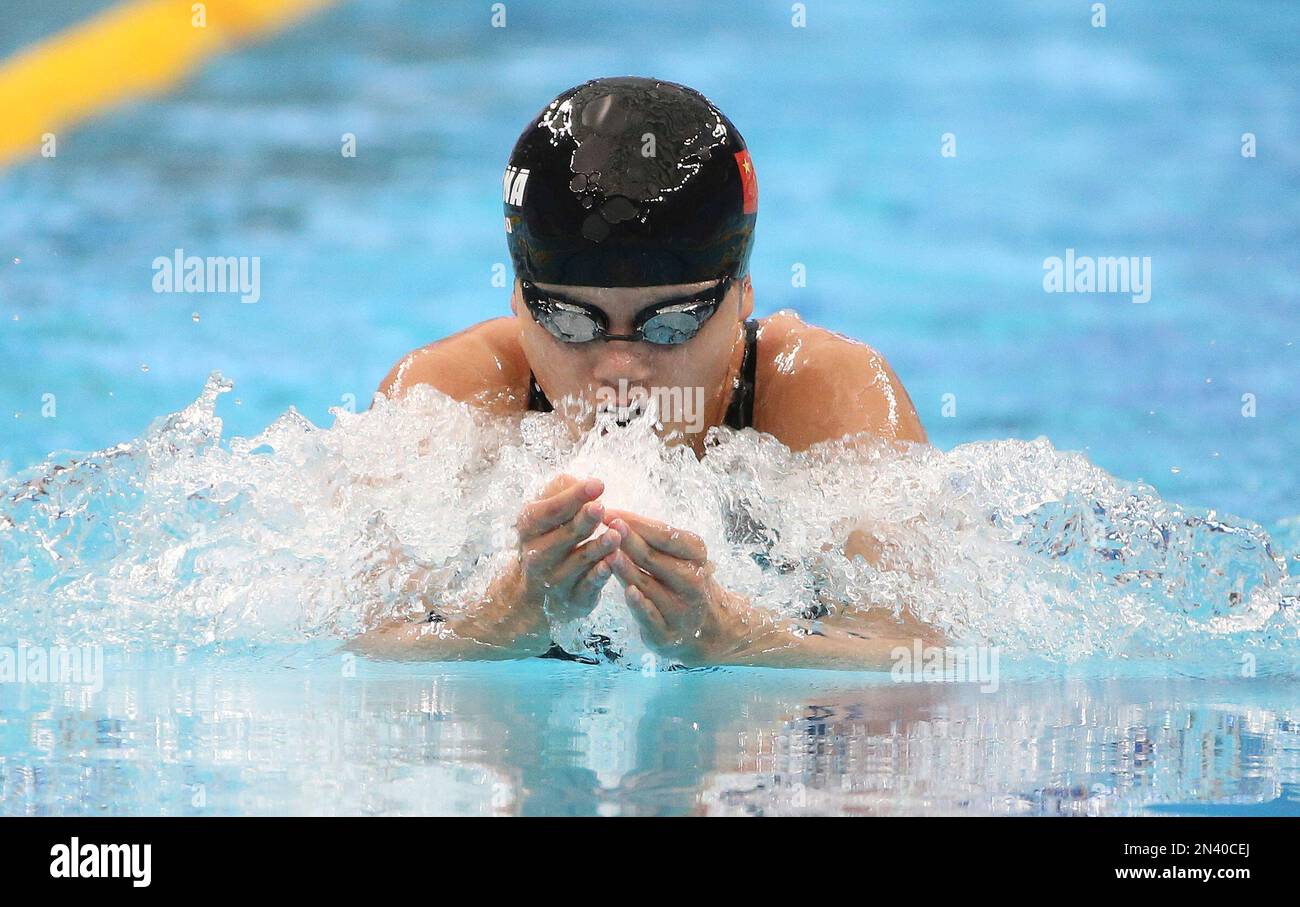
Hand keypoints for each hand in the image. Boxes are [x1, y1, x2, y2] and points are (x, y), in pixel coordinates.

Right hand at [505, 473, 622, 629]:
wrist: (534, 593)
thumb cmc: (548, 538)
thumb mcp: (545, 512)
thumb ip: (562, 492)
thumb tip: (584, 483)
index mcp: (529, 527)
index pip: (552, 510)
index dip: (575, 496)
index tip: (598, 484)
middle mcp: (537, 555)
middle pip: (564, 536)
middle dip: (583, 521)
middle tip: (600, 507)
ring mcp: (555, 580)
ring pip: (579, 561)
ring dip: (598, 548)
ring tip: (615, 534)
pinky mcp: (574, 599)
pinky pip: (588, 586)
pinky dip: (600, 575)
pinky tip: (612, 562)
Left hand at [601, 510, 759, 665]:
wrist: (706, 626)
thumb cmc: (682, 578)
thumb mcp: (680, 554)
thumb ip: (654, 538)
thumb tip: (619, 517)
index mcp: (696, 554)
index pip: (665, 535)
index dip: (637, 523)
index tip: (611, 511)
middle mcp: (692, 581)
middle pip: (653, 558)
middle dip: (629, 541)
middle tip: (607, 525)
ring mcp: (681, 609)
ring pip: (648, 585)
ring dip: (626, 569)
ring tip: (608, 553)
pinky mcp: (667, 633)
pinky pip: (651, 617)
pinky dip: (640, 604)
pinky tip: (628, 591)